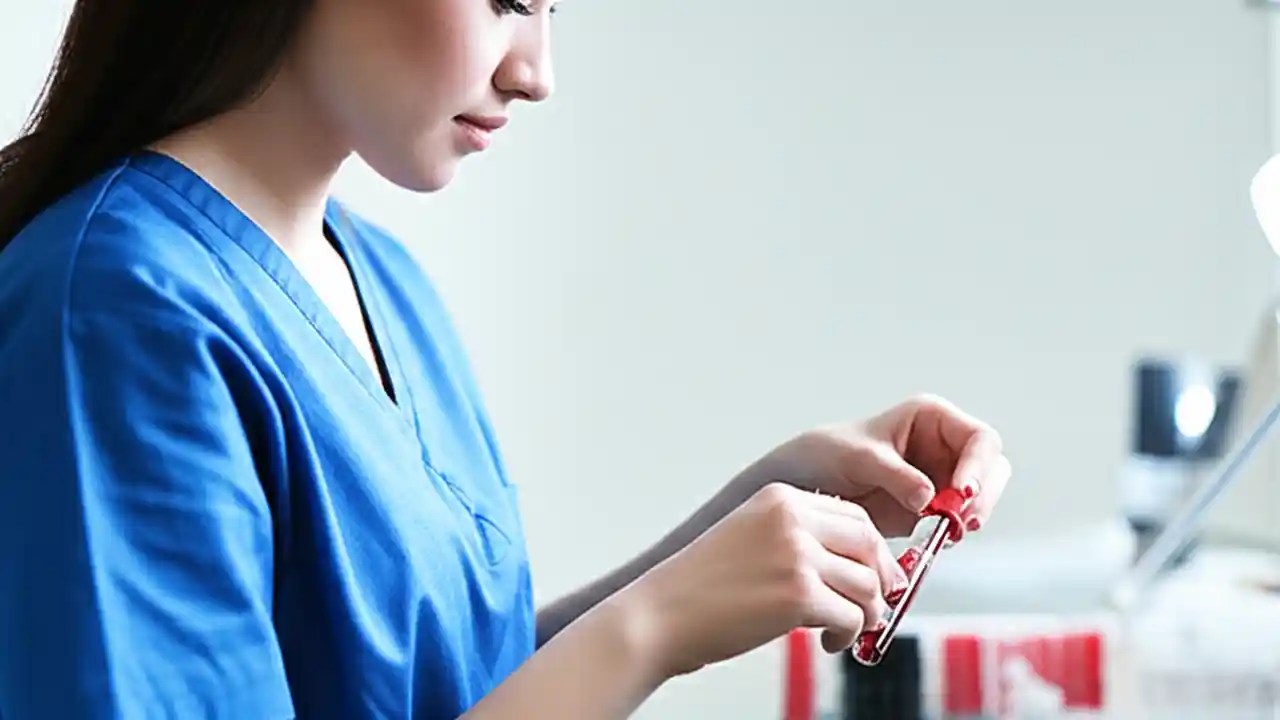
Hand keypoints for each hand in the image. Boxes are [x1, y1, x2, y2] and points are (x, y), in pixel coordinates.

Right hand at [626, 482, 905, 677]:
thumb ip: (797, 537)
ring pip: (865, 584)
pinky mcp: (798, 595)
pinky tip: (828, 642)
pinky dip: (848, 636)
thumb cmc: (700, 586)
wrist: (661, 615)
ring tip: (844, 630)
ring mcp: (796, 555)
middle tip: (876, 605)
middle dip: (880, 578)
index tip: (877, 573)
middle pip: (869, 543)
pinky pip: (851, 616)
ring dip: (865, 614)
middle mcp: (791, 519)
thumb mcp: (750, 536)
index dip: (873, 549)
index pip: (854, 515)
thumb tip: (852, 561)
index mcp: (780, 499)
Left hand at [738, 394, 1011, 538]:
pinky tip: (936, 539)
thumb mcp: (857, 458)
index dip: (979, 464)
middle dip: (984, 495)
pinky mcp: (931, 510)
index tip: (963, 491)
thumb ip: (894, 474)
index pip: (978, 439)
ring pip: (981, 499)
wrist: (803, 485)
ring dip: (973, 516)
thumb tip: (928, 496)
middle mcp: (943, 447)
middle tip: (964, 519)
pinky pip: (958, 522)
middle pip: (990, 470)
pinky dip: (953, 531)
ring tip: (951, 531)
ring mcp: (940, 480)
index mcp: (931, 419)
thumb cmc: (826, 454)